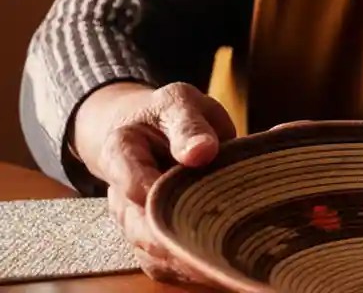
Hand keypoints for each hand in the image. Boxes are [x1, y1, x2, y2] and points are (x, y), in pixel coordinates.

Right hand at [75, 82, 234, 283]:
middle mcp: (120, 195)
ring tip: (229, 261)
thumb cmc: (170, 116)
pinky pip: (167, 266)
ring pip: (154, 255)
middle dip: (181, 240)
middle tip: (223, 246)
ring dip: (190, 261)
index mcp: (121, 151)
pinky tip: (224, 268)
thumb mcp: (179, 103)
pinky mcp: (152, 241)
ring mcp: (134, 223)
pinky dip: (193, 270)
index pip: (131, 180)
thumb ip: (188, 125)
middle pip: (141, 229)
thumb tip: (201, 152)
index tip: (196, 192)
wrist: (153, 132)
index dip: (162, 193)